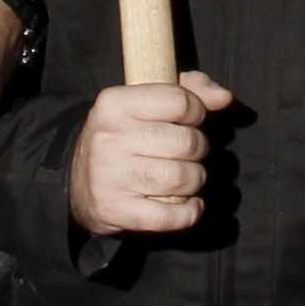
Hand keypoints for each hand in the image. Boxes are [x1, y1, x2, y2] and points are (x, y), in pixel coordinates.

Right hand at [68, 72, 232, 236]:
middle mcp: (109, 138)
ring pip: (183, 178)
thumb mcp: (147, 102)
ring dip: (196, 179)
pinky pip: (170, 216)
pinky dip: (191, 212)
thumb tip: (225, 98)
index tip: (192, 120)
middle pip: (187, 142)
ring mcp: (110, 176)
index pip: (180, 102)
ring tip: (188, 176)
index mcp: (115, 103)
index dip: (197, 112)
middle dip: (200, 148)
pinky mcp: (116, 210)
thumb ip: (191, 90)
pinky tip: (190, 204)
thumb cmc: (125, 135)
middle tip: (190, 152)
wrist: (79, 182)